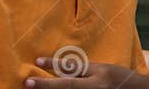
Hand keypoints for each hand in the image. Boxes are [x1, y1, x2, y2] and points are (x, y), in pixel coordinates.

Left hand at [24, 57, 148, 88]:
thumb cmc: (120, 79)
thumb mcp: (104, 70)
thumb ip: (86, 71)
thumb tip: (61, 71)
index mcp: (100, 72)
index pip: (74, 67)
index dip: (54, 64)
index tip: (37, 61)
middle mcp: (97, 86)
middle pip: (68, 86)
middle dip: (46, 85)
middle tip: (28, 82)